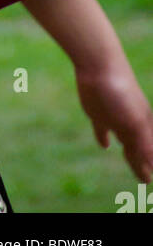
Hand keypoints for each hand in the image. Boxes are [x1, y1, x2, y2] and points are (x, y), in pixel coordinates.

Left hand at [75, 59, 152, 182]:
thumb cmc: (120, 93)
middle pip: (137, 149)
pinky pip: (102, 130)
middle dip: (142, 163)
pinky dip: (104, 138)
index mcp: (142, 127)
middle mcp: (131, 124)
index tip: (148, 182)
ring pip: (124, 140)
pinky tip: (105, 146)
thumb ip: (145, 145)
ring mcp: (114, 118)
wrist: (99, 64)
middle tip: (145, 181)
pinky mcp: (97, 112)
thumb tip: (152, 168)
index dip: (148, 167)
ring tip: (132, 161)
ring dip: (128, 152)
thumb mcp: (135, 122)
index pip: (148, 154)